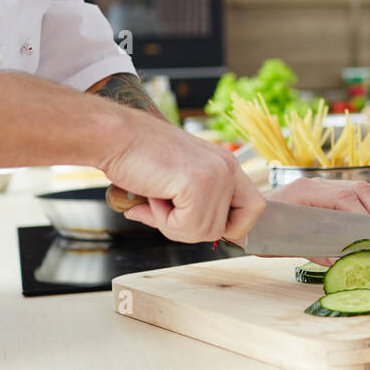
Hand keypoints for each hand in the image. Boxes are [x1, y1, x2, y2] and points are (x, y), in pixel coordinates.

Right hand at [99, 110, 265, 243]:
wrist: (114, 136)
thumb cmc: (138, 156)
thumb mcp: (178, 180)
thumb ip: (194, 205)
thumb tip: (198, 233)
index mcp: (226, 165)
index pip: (255, 208)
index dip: (234, 226)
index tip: (203, 224)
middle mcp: (228, 168)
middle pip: (226, 228)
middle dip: (190, 229)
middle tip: (164, 208)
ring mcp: (216, 175)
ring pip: (204, 232)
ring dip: (172, 223)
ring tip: (156, 194)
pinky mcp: (197, 183)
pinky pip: (185, 226)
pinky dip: (162, 220)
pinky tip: (153, 194)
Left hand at [268, 177, 369, 264]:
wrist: (244, 215)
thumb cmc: (260, 230)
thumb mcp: (285, 245)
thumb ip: (313, 251)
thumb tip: (340, 261)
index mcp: (304, 193)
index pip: (343, 198)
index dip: (364, 214)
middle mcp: (315, 184)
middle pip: (357, 188)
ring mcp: (319, 185)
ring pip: (358, 187)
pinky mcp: (322, 191)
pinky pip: (351, 192)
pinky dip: (367, 205)